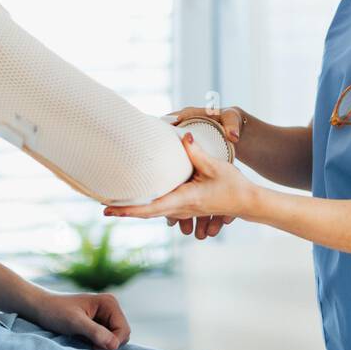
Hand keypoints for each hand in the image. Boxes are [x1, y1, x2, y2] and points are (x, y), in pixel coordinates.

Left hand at [25, 288, 130, 349]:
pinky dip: (98, 343)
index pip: (124, 330)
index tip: (93, 346)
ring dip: (102, 344)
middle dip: (108, 343)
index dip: (111, 342)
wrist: (40, 307)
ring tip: (84, 340)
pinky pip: (107, 338)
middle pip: (123, 335)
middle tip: (88, 344)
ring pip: (115, 338)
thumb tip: (114, 345)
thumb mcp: (74, 323)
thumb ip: (95, 332)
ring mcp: (105, 315)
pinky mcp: (99, 322)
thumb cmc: (55, 311)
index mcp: (109, 303)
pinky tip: (84, 339)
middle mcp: (111, 307)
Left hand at [105, 131, 256, 226]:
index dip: (129, 210)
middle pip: (147, 213)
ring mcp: (184, 211)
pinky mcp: (187, 209)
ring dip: (136, 210)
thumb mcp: (215, 166)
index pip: (151, 208)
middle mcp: (181, 208)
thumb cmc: (233, 185)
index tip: (109, 211)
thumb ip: (196, 152)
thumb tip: (182, 136)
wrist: (247, 202)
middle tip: (104, 208)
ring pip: (154, 213)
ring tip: (117, 205)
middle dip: (125, 212)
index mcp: (185, 199)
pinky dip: (148, 208)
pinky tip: (141, 202)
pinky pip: (163, 210)